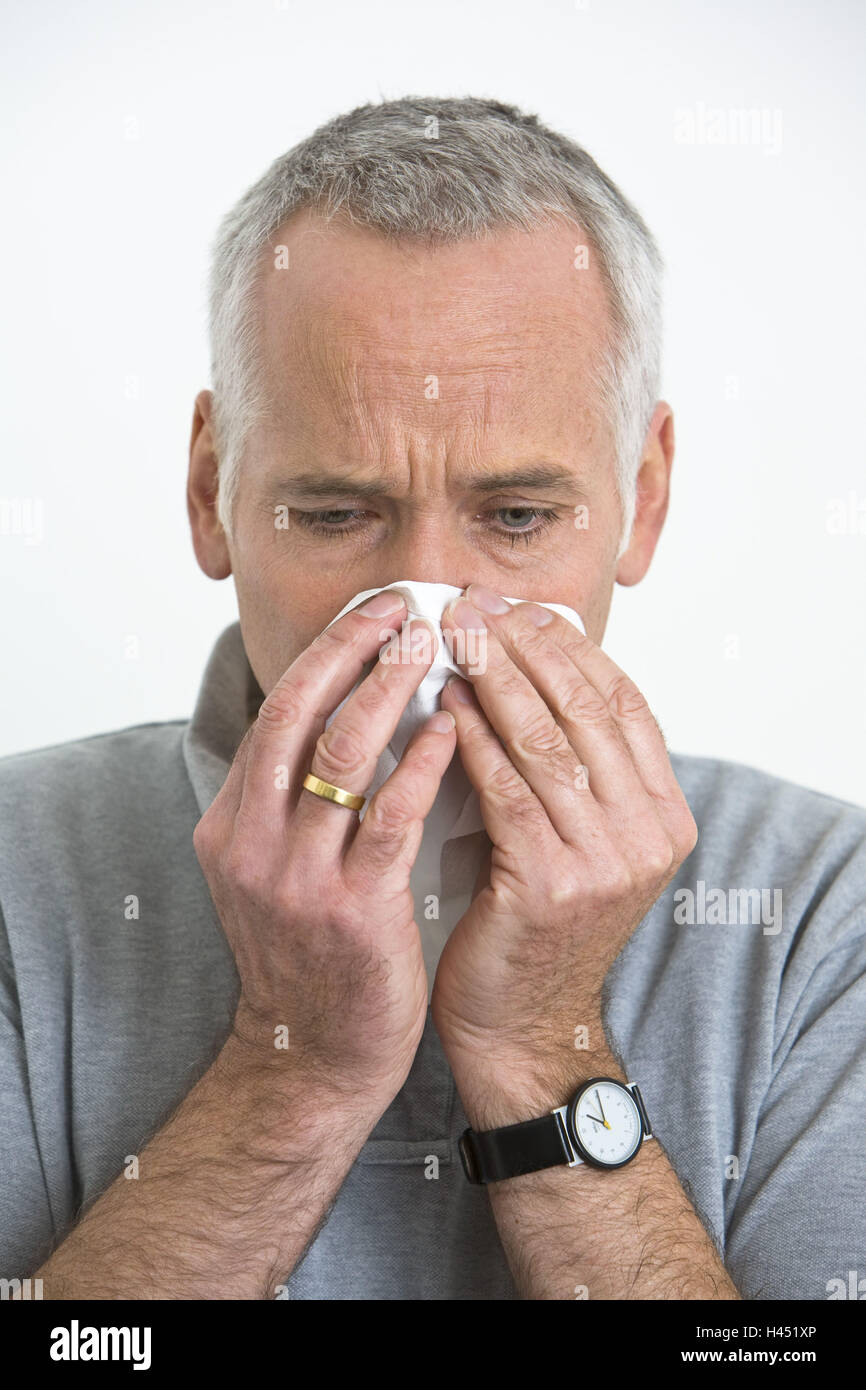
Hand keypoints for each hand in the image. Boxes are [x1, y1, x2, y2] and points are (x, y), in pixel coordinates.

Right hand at [192, 592, 456, 1110]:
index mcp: (231, 824)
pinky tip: (451, 730)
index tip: (371, 611)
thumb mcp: (277, 870)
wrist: (310, 1057)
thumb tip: (352, 716)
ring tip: (429, 648)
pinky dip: (419, 764)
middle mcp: (249, 841)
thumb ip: (296, 801)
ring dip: (387, 691)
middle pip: (296, 715)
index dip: (325, 654)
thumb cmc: (313, 956)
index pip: (275, 712)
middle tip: (401, 606)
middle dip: (350, 651)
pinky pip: (388, 818)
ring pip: (339, 756)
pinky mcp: (348, 908)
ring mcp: (293, 876)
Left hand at [432, 583, 696, 1118]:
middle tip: (475, 604)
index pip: (623, 703)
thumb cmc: (533, 925)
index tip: (521, 607)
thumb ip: (562, 767)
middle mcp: (648, 833)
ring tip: (452, 637)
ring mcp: (607, 861)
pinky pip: (507, 789)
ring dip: (495, 680)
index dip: (571, 648)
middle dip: (526, 648)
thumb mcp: (571, 837)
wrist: (522, 1026)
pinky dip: (473, 740)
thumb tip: (514, 670)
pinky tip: (442, 706)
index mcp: (663, 814)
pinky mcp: (552, 883)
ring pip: (545, 741)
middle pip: (586, 710)